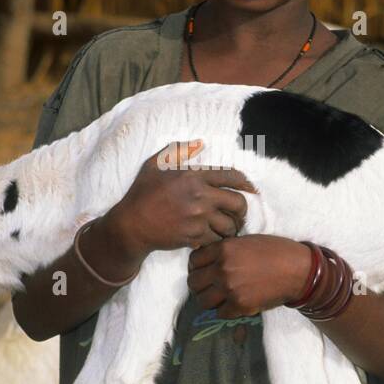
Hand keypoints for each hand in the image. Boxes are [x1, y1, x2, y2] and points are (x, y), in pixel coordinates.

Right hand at [107, 139, 258, 258]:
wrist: (131, 224)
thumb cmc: (142, 193)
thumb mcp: (155, 164)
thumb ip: (178, 150)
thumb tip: (200, 143)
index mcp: (194, 176)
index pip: (232, 176)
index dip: (246, 183)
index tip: (252, 189)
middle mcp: (200, 196)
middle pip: (238, 203)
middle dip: (242, 209)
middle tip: (238, 214)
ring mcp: (198, 218)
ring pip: (230, 224)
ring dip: (232, 227)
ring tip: (229, 228)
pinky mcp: (194, 236)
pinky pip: (217, 239)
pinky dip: (218, 240)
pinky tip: (214, 238)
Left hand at [187, 236, 312, 317]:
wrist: (298, 270)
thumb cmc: (276, 251)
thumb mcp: (246, 241)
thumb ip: (225, 249)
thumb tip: (208, 258)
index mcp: (223, 249)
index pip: (193, 261)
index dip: (197, 266)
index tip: (204, 270)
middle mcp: (222, 269)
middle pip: (194, 283)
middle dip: (200, 285)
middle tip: (210, 286)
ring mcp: (230, 289)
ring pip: (203, 301)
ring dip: (210, 300)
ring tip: (219, 298)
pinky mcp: (240, 305)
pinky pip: (220, 313)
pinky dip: (225, 311)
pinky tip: (233, 304)